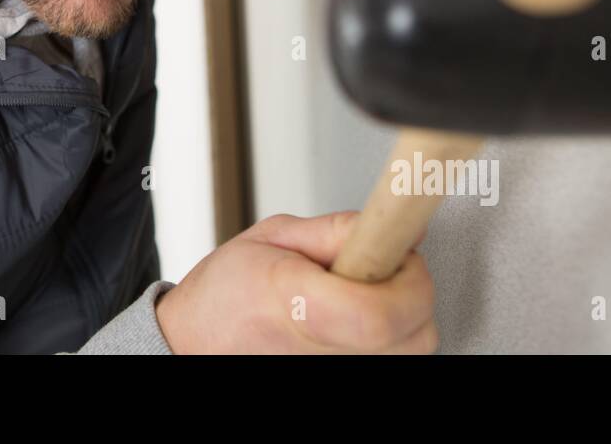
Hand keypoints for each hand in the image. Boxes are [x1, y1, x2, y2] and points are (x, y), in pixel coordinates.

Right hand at [154, 211, 437, 352]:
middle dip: (412, 293)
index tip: (400, 254)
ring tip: (363, 297)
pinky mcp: (341, 384)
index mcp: (297, 305)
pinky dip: (386, 340)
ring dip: (402, 319)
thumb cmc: (226, 296)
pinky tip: (355, 324)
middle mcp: (319, 352)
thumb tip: (389, 225)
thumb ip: (335, 231)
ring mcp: (334, 376)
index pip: (379, 313)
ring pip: (410, 350)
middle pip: (414, 336)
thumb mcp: (272, 238)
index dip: (409, 279)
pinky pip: (391, 361)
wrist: (196, 344)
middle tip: (383, 270)